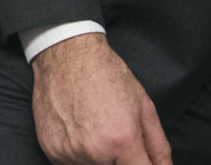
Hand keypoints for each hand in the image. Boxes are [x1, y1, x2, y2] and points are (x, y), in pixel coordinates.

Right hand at [33, 34, 170, 164]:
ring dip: (96, 155)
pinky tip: (78, 128)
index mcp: (122, 139)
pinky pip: (70, 163)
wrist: (68, 56)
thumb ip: (158, 146)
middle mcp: (95, 150)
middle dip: (118, 157)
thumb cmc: (106, 74)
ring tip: (93, 127)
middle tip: (112, 131)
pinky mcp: (52, 150)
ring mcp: (70, 152)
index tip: (137, 157)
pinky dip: (76, 152)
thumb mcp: (143, 105)